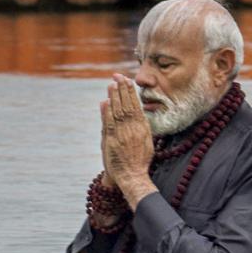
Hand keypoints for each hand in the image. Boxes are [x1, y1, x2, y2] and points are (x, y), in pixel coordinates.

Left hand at [101, 73, 156, 209]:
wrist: (133, 176)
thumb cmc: (139, 161)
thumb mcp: (145, 141)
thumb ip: (139, 125)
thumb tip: (138, 110)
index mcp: (142, 128)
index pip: (135, 106)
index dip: (130, 92)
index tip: (126, 81)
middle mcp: (133, 129)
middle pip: (127, 105)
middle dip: (122, 89)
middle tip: (118, 76)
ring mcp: (122, 135)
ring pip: (118, 112)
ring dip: (115, 97)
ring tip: (112, 84)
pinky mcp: (112, 141)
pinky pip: (109, 124)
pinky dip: (107, 112)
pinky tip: (106, 102)